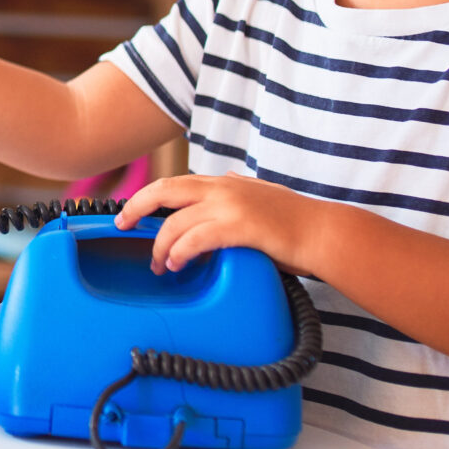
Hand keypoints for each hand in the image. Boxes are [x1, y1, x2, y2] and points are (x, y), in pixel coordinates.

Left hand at [114, 173, 322, 275]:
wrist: (325, 233)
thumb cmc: (295, 224)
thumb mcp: (260, 198)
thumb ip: (236, 194)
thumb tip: (222, 186)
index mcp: (225, 182)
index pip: (176, 183)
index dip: (148, 196)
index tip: (131, 212)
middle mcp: (224, 188)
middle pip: (164, 190)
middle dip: (136, 207)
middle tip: (122, 225)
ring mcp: (231, 205)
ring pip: (176, 222)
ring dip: (160, 247)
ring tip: (159, 265)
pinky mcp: (240, 226)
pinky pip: (196, 239)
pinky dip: (179, 252)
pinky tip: (176, 264)